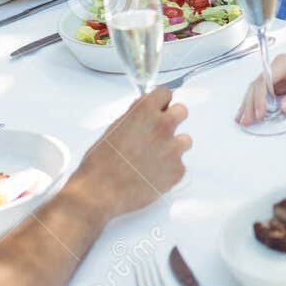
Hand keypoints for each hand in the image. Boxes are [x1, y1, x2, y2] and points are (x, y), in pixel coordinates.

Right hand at [72, 88, 189, 214]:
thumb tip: (143, 111)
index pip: (165, 94)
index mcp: (145, 112)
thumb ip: (134, 116)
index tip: (158, 109)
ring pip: (185, 140)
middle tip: (159, 133)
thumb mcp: (113, 129)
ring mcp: (173, 149)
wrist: (101, 191)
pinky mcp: (177, 170)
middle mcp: (163, 126)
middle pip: (182, 111)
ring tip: (155, 158)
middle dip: (171, 119)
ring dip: (173, 146)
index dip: (160, 102)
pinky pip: (179, 165)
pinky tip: (153, 174)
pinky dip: (169, 169)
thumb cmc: (101, 162)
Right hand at [235, 33, 285, 124]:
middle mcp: (279, 65)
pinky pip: (266, 91)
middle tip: (245, 120)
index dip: (260, 99)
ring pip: (259, 88)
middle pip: (258, 84)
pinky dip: (258, 101)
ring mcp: (279, 72)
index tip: (259, 114)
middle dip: (250, 103)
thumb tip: (283, 107)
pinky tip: (251, 110)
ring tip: (242, 118)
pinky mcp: (282, 79)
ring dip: (250, 103)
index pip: (266, 81)